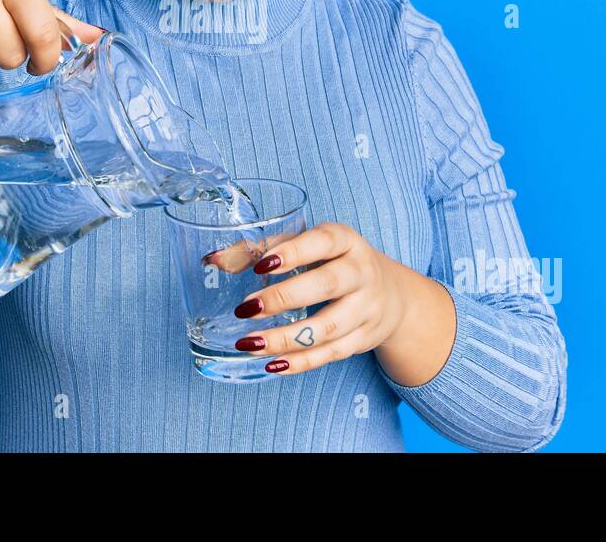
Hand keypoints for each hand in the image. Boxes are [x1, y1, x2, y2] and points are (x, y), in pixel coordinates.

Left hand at [224, 221, 413, 375]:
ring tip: (249, 342)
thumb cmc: (335, 262)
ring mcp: (366, 308)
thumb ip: (263, 249)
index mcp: (346, 241)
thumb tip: (215, 259)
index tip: (261, 266)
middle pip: (326, 285)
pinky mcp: (363, 339)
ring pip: (327, 328)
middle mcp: (362, 272)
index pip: (322, 242)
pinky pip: (331, 354)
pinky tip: (272, 363)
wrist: (391, 294)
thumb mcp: (308, 246)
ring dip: (285, 338)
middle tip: (245, 308)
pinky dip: (300, 362)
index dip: (293, 252)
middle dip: (284, 298)